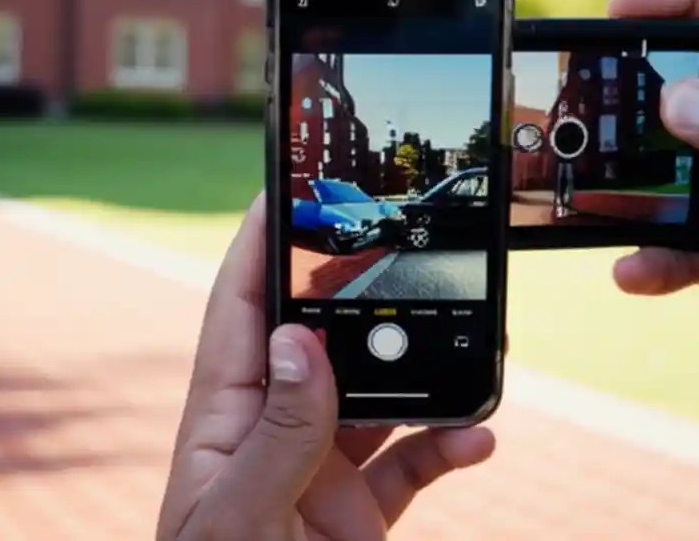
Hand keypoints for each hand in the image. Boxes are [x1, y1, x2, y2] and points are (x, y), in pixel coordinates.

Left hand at [157, 196, 494, 539]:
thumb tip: (299, 340)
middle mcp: (270, 434)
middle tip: (409, 250)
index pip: (239, 312)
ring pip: (377, 394)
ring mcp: (317, 471)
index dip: (256, 247)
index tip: (283, 191)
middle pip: (320, 339)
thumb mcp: (239, 517)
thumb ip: (276, 435)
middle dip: (365, 296)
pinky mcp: (358, 510)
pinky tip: (476, 435)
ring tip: (472, 345)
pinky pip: (410, 461)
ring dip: (422, 370)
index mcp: (222, 423)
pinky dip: (446, 444)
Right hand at [607, 0, 698, 418]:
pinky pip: (659, 242)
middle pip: (687, 82)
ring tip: (592, 179)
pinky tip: (636, 270)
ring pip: (658, 161)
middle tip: (590, 88)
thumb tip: (679, 99)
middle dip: (635, 80)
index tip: (625, 7)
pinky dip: (641, 255)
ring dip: (623, 172)